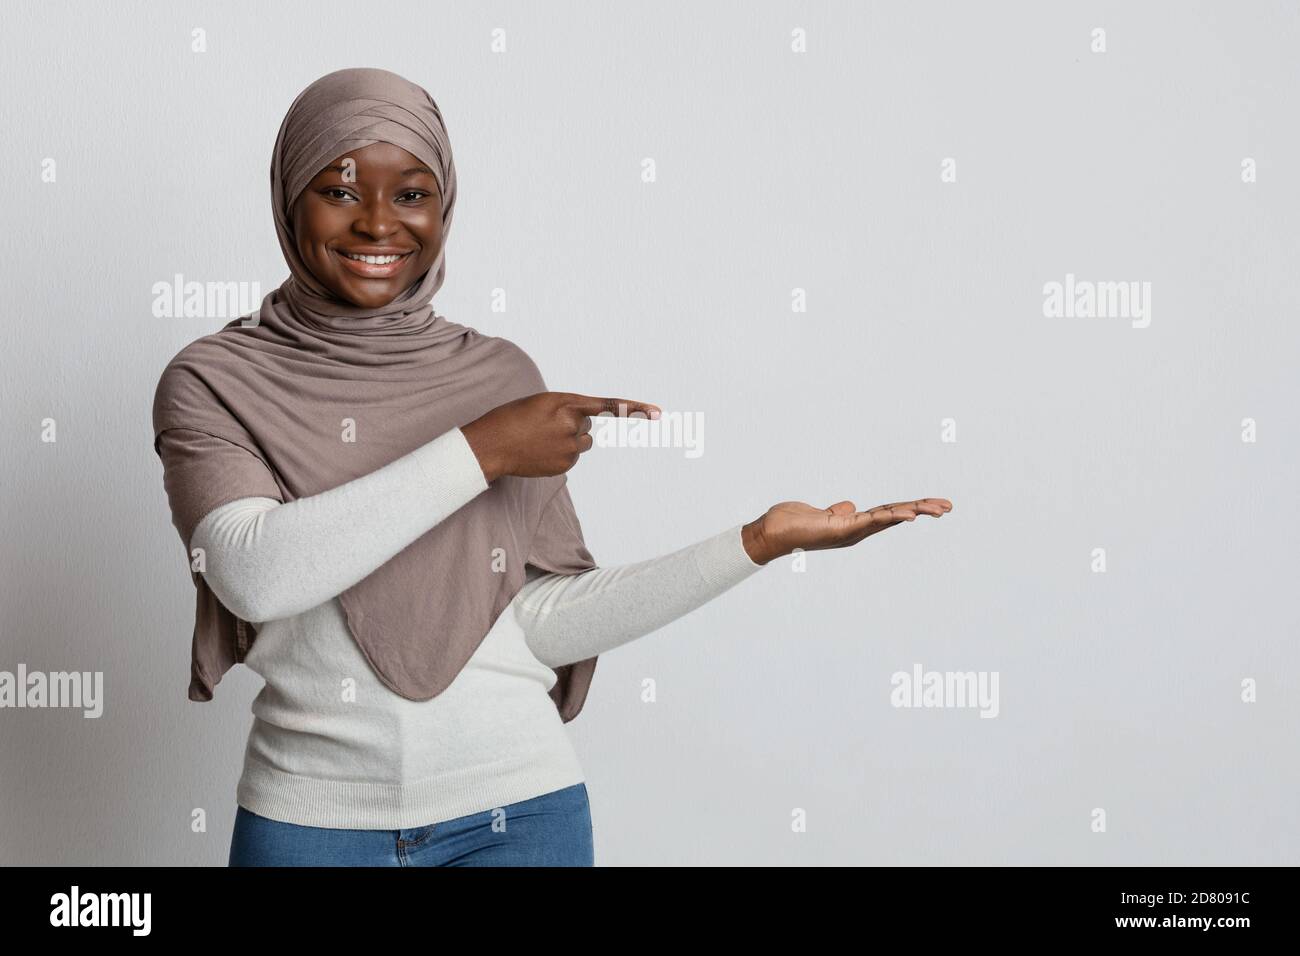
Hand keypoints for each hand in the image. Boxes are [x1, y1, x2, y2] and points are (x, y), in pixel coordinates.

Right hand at [461, 391, 660, 481]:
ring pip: (582, 442)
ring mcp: (569, 447)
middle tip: (546, 425)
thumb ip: (566, 410)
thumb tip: (585, 428)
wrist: (491, 444)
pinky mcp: (565, 465)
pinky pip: (572, 457)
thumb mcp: (542, 403)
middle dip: (573, 424)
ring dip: (568, 440)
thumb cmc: (512, 418)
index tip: (658, 413)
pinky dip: (560, 454)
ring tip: (541, 439)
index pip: (608, 405)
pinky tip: (540, 452)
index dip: (635, 408)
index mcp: (566, 402)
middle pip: (587, 424)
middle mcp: (572, 425)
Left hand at [741, 498, 952, 564]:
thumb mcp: (820, 514)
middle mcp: (857, 530)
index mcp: (855, 524)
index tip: (933, 504)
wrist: (771, 533)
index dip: (911, 508)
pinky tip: (907, 514)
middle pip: (896, 516)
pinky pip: (871, 521)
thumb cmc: (792, 524)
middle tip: (949, 506)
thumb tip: (849, 506)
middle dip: (923, 510)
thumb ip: (838, 512)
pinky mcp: (841, 528)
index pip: (889, 513)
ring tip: (938, 508)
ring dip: (914, 511)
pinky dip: (890, 517)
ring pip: (889, 518)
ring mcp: (851, 530)